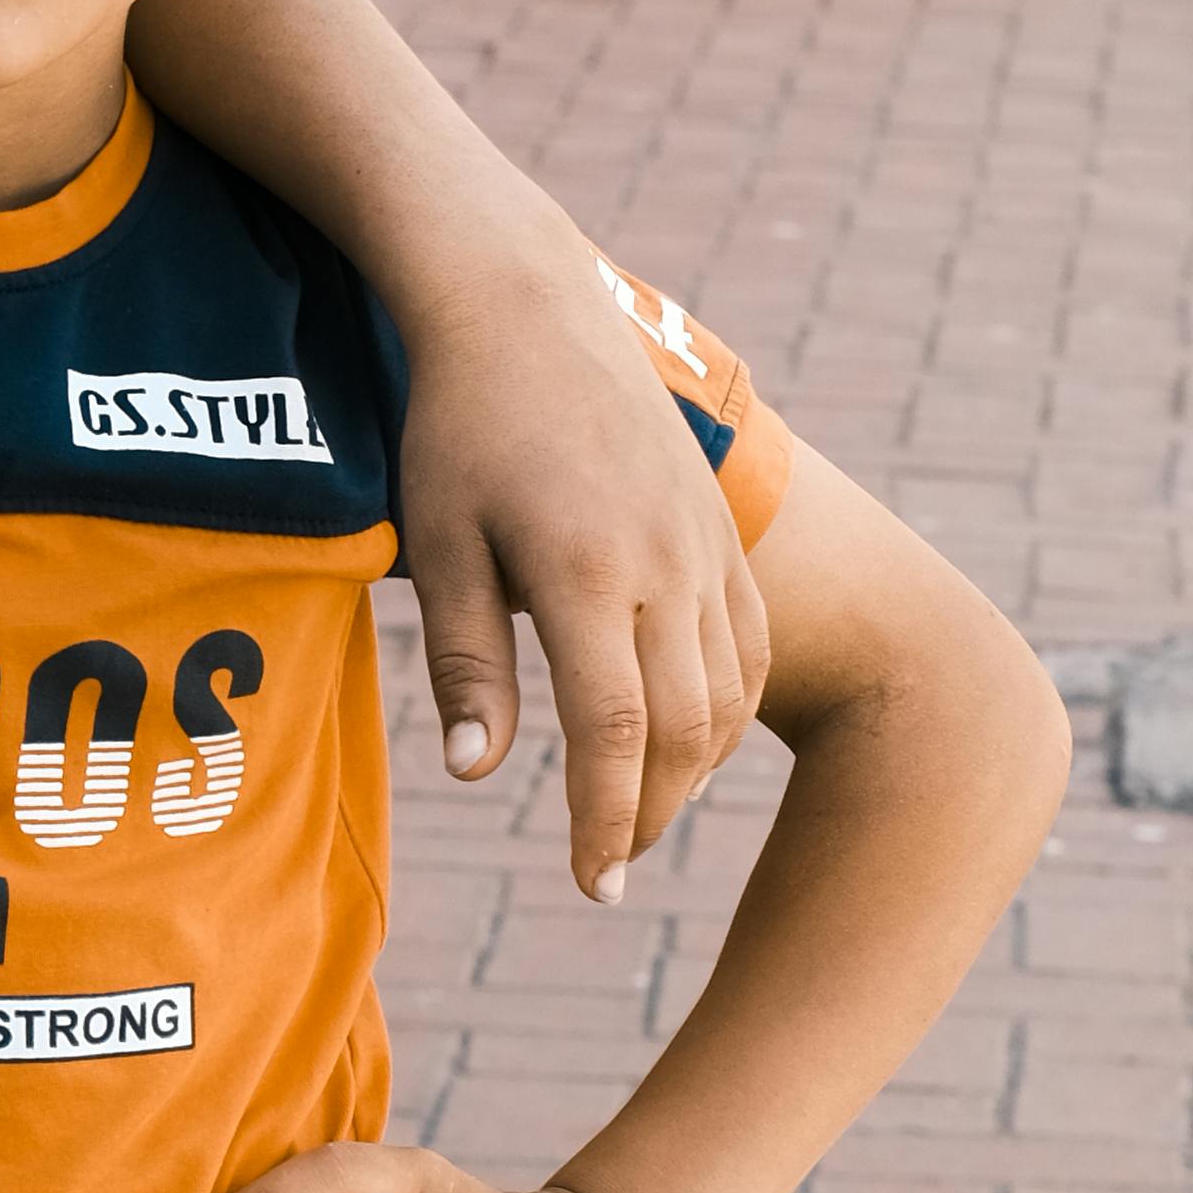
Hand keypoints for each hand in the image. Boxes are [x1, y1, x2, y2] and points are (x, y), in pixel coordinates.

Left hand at [396, 241, 767, 900]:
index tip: (590, 886)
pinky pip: (751, 643)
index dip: (606, 820)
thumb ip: (466, 663)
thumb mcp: (441, 543)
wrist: (528, 306)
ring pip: (729, 692)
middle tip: (604, 871)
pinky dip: (725, 708)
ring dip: (691, 770)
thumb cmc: (461, 427)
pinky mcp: (722, 530)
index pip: (616, 733)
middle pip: (686, 729)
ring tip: (635, 813)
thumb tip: (475, 774)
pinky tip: (683, 739)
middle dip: (649, 815)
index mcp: (588, 573)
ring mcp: (706, 544)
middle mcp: (666, 563)